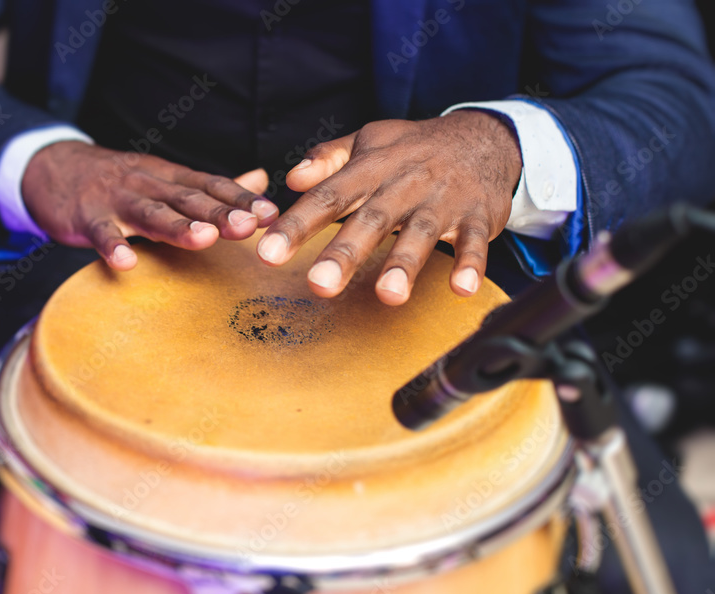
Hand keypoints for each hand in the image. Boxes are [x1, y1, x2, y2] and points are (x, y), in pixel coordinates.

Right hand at [21, 142, 278, 268]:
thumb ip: (211, 186)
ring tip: (203, 240)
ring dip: (177, 226)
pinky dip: (113, 246)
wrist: (54, 168)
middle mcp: (149, 184)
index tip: (271, 215)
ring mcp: (117, 199)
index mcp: (171, 178)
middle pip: (188, 199)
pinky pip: (100, 232)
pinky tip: (126, 263)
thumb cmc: (120, 182)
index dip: (241, 199)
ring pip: (151, 213)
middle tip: (248, 226)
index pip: (212, 185)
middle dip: (220, 212)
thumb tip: (260, 178)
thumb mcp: (166, 179)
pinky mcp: (86, 216)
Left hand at [255, 111, 521, 304]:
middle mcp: (404, 184)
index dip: (296, 225)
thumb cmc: (414, 148)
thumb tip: (290, 179)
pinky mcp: (477, 216)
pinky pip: (474, 241)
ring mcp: (443, 200)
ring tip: (389, 296)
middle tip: (319, 285)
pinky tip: (462, 289)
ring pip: (421, 233)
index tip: (268, 255)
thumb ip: (328, 159)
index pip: (327, 196)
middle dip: (344, 253)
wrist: (485, 137)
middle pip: (371, 220)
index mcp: (371, 168)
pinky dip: (471, 264)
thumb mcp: (369, 141)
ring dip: (405, 264)